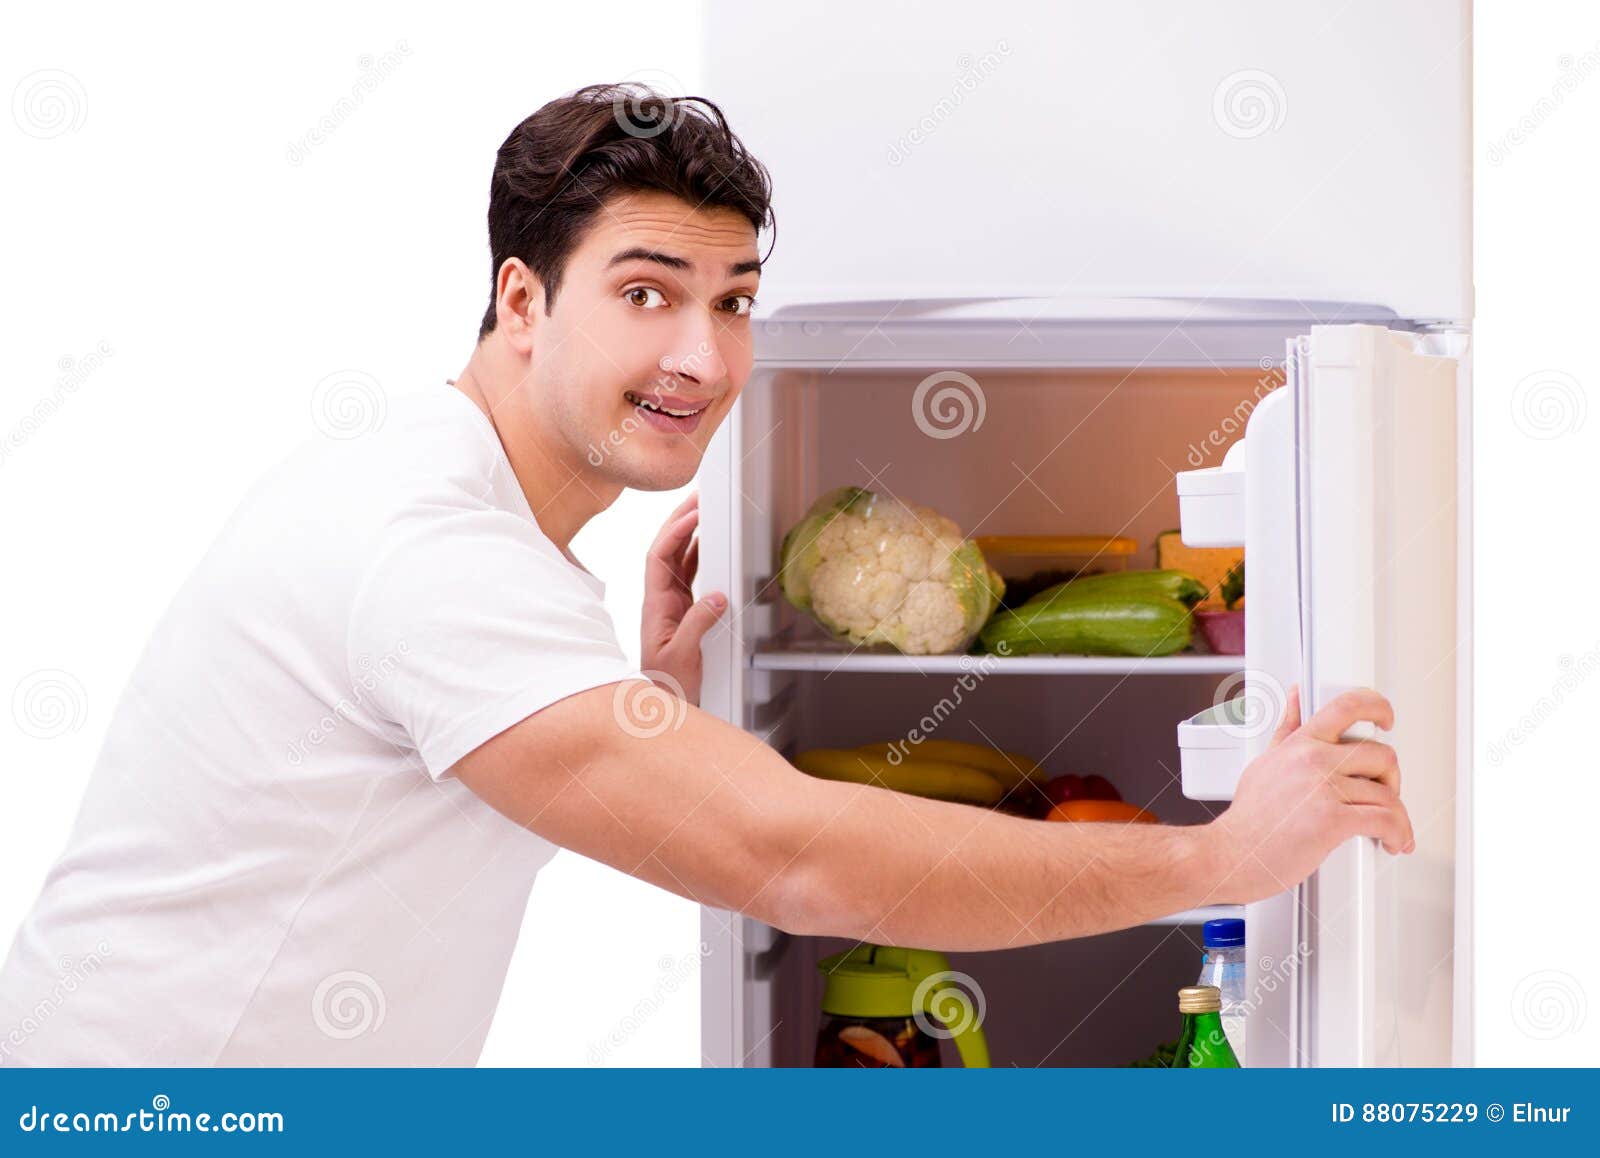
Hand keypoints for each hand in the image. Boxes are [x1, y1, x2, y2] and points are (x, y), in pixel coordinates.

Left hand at [640, 491, 726, 706]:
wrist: (660, 705)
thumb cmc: (666, 685)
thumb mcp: (682, 657)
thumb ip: (698, 625)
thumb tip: (716, 596)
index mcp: (655, 606)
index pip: (658, 558)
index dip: (673, 532)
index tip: (692, 515)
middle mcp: (660, 600)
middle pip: (666, 550)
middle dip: (679, 521)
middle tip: (697, 498)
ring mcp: (671, 605)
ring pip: (677, 560)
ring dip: (688, 533)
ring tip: (703, 510)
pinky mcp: (683, 612)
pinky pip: (690, 575)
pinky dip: (699, 555)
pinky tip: (708, 544)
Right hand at [1204, 685, 1415, 904]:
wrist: (1234, 853)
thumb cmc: (1249, 817)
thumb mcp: (1265, 761)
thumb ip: (1287, 730)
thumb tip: (1296, 698)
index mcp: (1300, 744)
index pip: (1346, 706)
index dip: (1376, 707)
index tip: (1386, 719)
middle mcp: (1313, 760)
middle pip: (1381, 754)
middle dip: (1393, 779)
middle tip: (1387, 793)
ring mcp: (1323, 789)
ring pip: (1387, 794)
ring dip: (1398, 816)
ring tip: (1391, 829)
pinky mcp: (1332, 821)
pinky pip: (1385, 820)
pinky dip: (1399, 834)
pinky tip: (1393, 841)